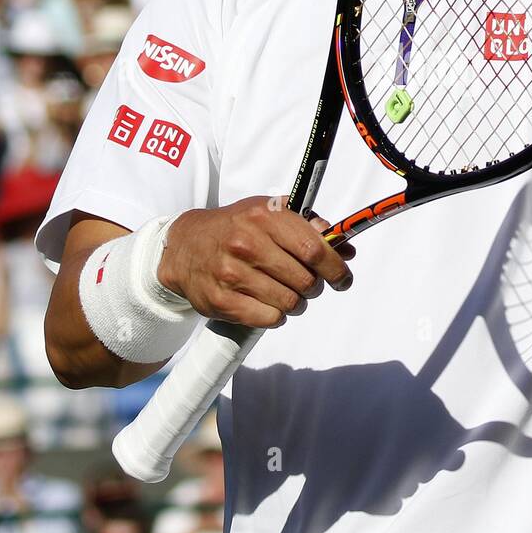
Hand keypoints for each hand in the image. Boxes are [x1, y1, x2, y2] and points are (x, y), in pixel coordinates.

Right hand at [157, 196, 354, 328]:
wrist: (186, 246)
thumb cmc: (236, 228)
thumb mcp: (269, 213)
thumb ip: (309, 226)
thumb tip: (345, 248)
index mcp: (263, 217)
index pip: (314, 249)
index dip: (336, 268)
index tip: (343, 278)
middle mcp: (247, 244)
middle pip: (305, 280)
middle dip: (315, 287)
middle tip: (309, 284)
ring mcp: (232, 274)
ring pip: (290, 303)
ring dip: (296, 302)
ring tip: (287, 293)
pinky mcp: (221, 301)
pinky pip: (269, 319)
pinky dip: (276, 316)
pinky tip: (269, 303)